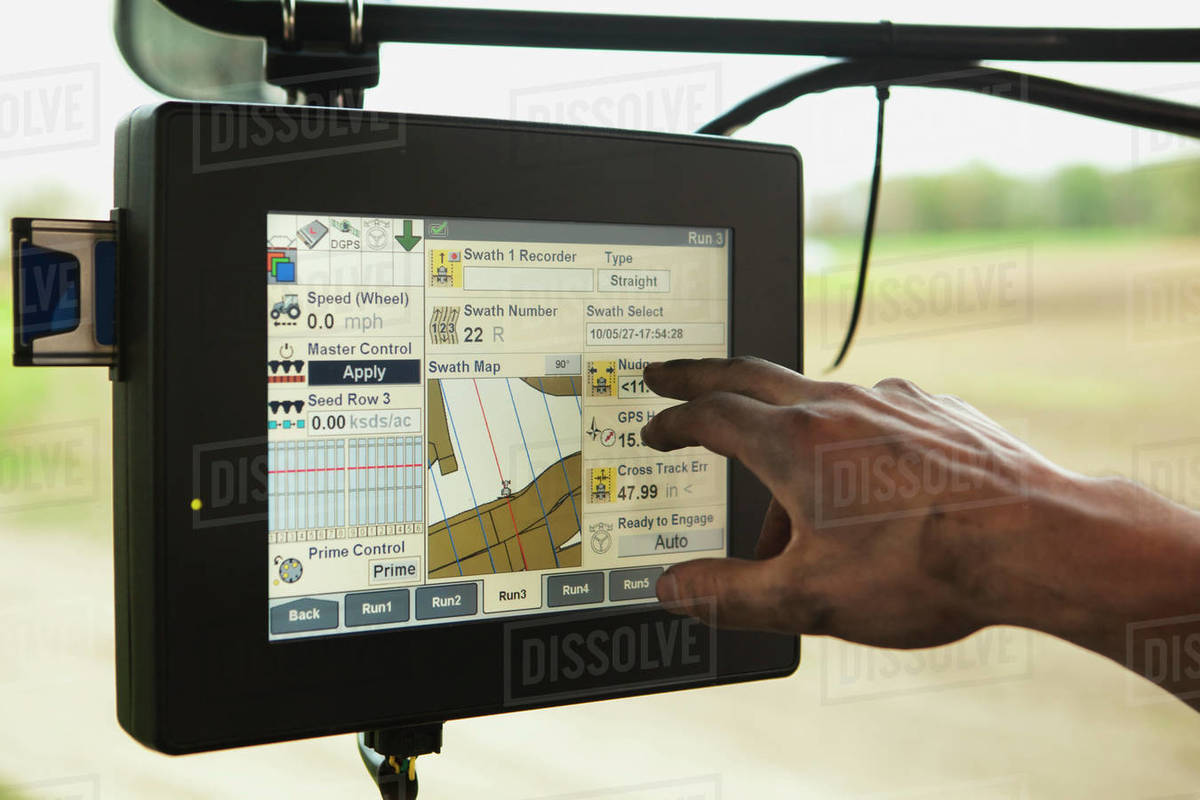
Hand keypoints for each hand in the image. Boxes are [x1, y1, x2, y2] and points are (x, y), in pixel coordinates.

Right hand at [641, 357, 1078, 648]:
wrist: (1036, 540)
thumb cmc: (924, 567)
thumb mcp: (807, 599)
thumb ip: (728, 594)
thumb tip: (673, 588)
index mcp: (793, 443)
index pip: (709, 415)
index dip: (672, 421)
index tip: (655, 428)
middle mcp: (836, 406)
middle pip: (748, 374)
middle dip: (700, 375)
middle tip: (668, 373)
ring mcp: (889, 400)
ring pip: (813, 401)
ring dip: (780, 433)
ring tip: (785, 508)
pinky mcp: (933, 409)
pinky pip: (868, 412)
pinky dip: (841, 436)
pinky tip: (860, 483)